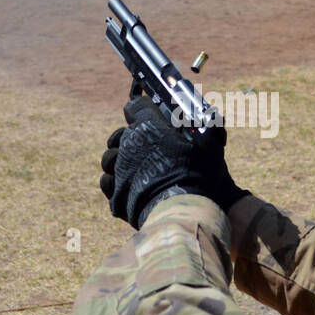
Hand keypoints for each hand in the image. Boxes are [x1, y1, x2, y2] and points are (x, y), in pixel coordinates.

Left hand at [99, 96, 247, 228]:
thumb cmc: (198, 172)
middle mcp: (129, 144)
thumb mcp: (207, 140)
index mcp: (148, 125)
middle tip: (145, 146)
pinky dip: (114, 181)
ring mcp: (120, 169)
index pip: (136, 106)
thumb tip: (206, 114)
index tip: (147, 114)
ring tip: (133, 167)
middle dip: (131, 137)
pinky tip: (125, 184)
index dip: (141, 109)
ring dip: (119, 159)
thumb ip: (201, 124)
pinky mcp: (116, 194)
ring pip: (110, 157)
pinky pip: (107, 181)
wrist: (183, 208)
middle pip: (122, 134)